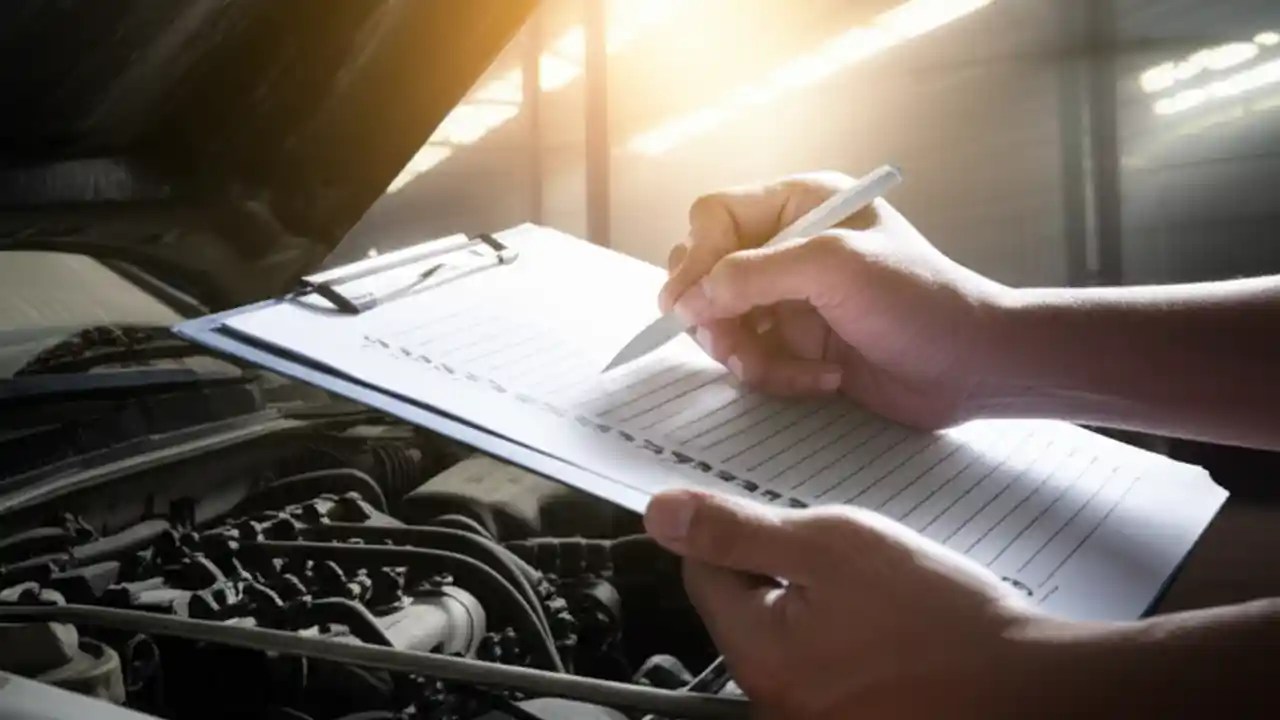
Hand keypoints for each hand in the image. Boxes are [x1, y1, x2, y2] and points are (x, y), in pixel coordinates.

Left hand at [644, 489, 1046, 718]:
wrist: (1025, 685)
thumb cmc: (938, 614)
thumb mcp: (831, 545)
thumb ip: (737, 532)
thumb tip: (660, 514)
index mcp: (758, 657)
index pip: (703, 574)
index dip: (741, 536)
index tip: (788, 528)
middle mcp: (771, 706)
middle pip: (742, 610)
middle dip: (782, 575)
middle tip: (847, 568)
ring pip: (782, 638)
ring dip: (813, 610)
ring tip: (873, 607)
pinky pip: (817, 670)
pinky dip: (839, 645)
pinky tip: (883, 639)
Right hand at [661, 171, 1010, 428]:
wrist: (972, 368)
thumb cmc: (920, 301)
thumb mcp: (835, 269)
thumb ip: (753, 274)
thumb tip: (685, 297)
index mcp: (800, 204)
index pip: (713, 217)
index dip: (696, 259)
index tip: (690, 305)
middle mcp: (787, 245)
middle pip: (705, 271)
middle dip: (715, 314)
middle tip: (733, 343)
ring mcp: (789, 297)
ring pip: (720, 322)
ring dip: (746, 354)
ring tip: (786, 370)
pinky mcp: (795, 344)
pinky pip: (750, 358)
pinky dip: (775, 376)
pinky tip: (822, 380)